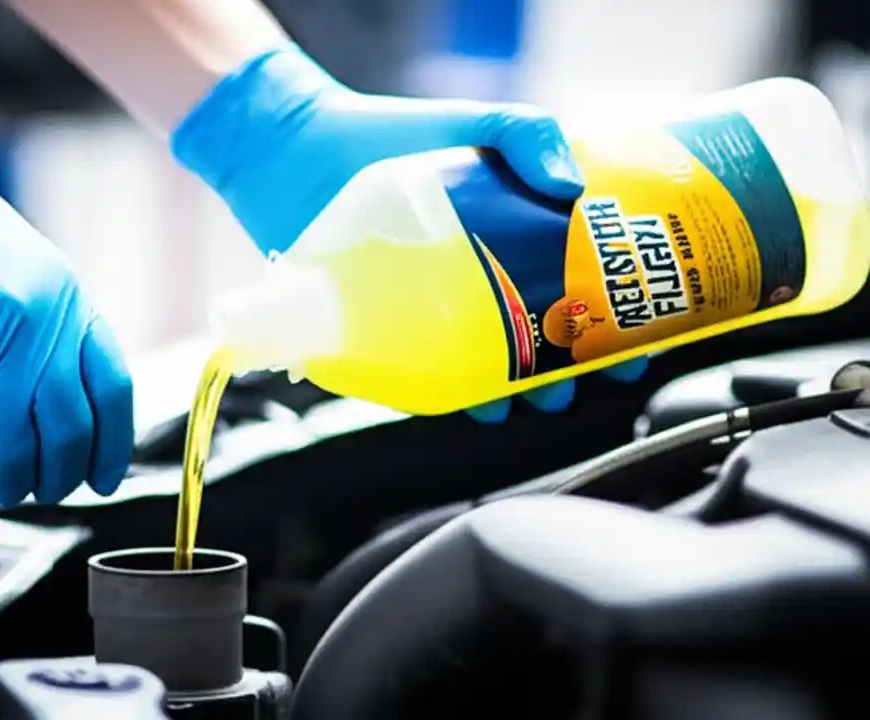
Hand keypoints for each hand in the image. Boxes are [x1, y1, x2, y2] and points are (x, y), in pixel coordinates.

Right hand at [0, 70, 132, 504]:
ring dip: (10, 483)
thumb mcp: (4, 249)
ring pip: (17, 453)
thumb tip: (48, 368)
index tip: (103, 473)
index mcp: (59, 291)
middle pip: (70, 432)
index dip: (111, 442)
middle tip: (46, 489)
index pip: (112, 386)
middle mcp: (34, 328)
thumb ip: (36, 310)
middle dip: (61, 475)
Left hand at [171, 44, 644, 419]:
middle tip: (593, 370)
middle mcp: (486, 281)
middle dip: (581, 364)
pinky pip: (432, 380)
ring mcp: (439, 312)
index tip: (642, 340)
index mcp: (520, 239)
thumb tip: (573, 186)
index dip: (624, 320)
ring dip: (526, 389)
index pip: (587, 287)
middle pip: (552, 335)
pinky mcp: (393, 336)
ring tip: (537, 393)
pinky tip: (478, 400)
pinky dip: (459, 398)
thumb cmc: (388, 136)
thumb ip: (528, 134)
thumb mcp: (476, 125)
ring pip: (497, 368)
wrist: (297, 157)